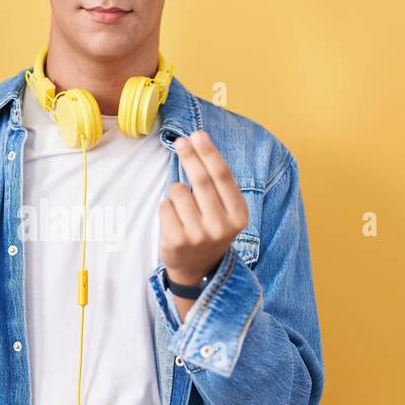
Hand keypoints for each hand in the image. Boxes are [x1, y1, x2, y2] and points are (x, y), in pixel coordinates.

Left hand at [160, 131, 248, 316]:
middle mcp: (222, 226)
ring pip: (178, 191)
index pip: (222, 176)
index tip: (198, 135)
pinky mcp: (177, 241)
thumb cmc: (209, 230)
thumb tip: (198, 142)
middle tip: (181, 142)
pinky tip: (174, 221)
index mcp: (239, 216)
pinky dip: (166, 207)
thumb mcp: (223, 211)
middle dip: (189, 156)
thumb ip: (215, 183)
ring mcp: (199, 236)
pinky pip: (165, 206)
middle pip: (201, 180)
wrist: (197, 269)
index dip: (209, 153)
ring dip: (176, 191)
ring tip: (183, 207)